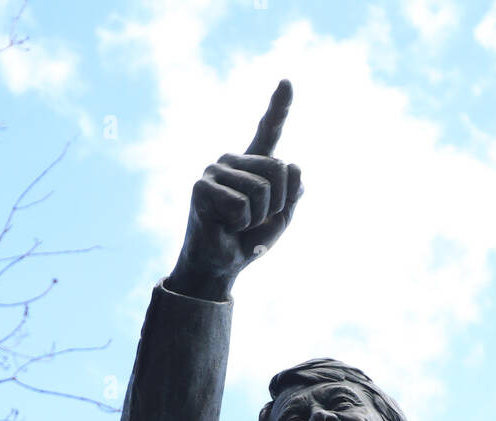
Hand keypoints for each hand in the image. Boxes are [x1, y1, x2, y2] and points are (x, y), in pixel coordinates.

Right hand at [167, 79, 302, 299]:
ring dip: (258, 217)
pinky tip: (225, 225)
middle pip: (279, 169)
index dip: (278, 107)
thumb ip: (293, 193)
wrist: (222, 265)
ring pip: (262, 189)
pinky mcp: (201, 186)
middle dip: (278, 204)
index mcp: (253, 164)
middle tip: (255, 220)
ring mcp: (215, 170)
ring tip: (239, 224)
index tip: (287, 81)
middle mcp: (233, 159)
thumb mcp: (281, 217)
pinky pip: (242, 204)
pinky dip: (241, 224)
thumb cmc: (249, 241)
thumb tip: (294, 168)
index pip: (268, 131)